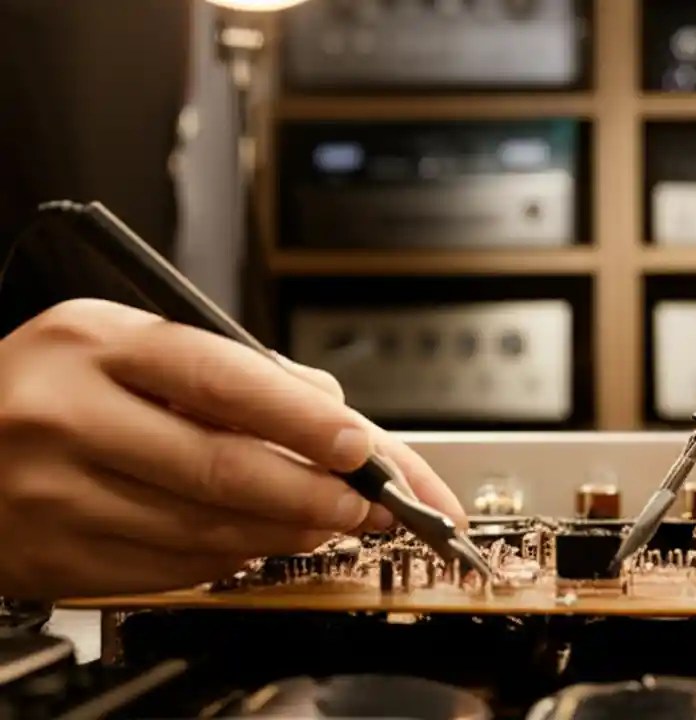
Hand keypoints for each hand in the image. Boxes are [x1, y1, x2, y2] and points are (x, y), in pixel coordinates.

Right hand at [0, 299, 464, 599]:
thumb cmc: (48, 387)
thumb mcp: (123, 345)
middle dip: (314, 493)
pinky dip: (227, 559)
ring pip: (204, 529)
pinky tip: (254, 543)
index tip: (362, 447)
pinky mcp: (50, 556)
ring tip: (324, 522)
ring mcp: (52, 493)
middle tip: (365, 503)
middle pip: (223, 468)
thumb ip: (226, 369)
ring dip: (283, 533)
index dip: (305, 420)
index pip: (224, 381)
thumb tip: (329, 407)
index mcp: (96, 343)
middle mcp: (66, 415)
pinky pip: (168, 569)